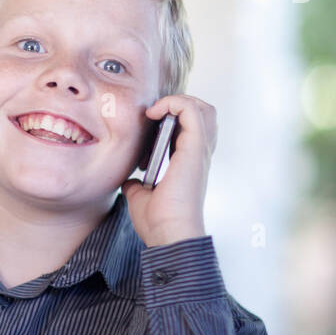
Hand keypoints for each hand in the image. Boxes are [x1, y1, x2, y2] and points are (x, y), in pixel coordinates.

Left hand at [121, 94, 216, 246]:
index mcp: (188, 164)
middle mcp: (198, 155)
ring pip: (203, 108)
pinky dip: (174, 102)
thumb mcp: (141, 198)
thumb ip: (138, 186)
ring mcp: (198, 151)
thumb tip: (131, 182)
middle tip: (155, 114)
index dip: (172, 118)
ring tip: (156, 110)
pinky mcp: (194, 148)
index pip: (192, 129)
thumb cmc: (158, 222)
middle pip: (204, 114)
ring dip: (178, 101)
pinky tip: (154, 112)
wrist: (168, 234)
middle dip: (180, 104)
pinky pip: (192, 111)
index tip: (147, 127)